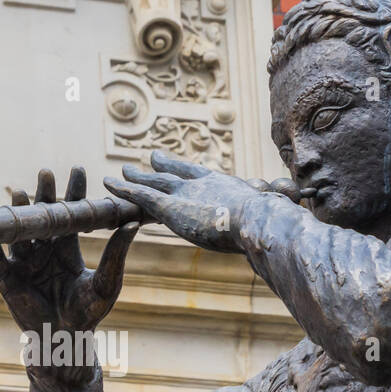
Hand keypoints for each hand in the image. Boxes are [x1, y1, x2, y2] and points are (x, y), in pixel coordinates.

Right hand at [0, 166, 137, 354]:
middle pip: (42, 216)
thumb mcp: (107, 281)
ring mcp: (23, 263)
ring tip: (21, 191)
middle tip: (46, 173)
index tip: (78, 169)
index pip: (70, 214)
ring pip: (20, 232)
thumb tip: (133, 225)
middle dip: (44, 194)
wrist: (65, 340)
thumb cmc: (89, 313)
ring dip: (20, 212)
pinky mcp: (6, 279)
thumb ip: (117, 253)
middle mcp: (43, 250)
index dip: (73, 192)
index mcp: (66, 248)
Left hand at [104, 150, 299, 252]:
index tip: (182, 165)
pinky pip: (140, 194)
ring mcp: (184, 194)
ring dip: (135, 178)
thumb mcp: (267, 221)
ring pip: (153, 183)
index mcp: (223, 187)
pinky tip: (107, 182)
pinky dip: (123, 188)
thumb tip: (283, 233)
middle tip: (151, 158)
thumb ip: (265, 224)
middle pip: (174, 175)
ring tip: (120, 172)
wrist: (258, 220)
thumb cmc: (268, 225)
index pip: (200, 177)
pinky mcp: (168, 207)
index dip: (187, 172)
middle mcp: (200, 186)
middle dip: (161, 168)